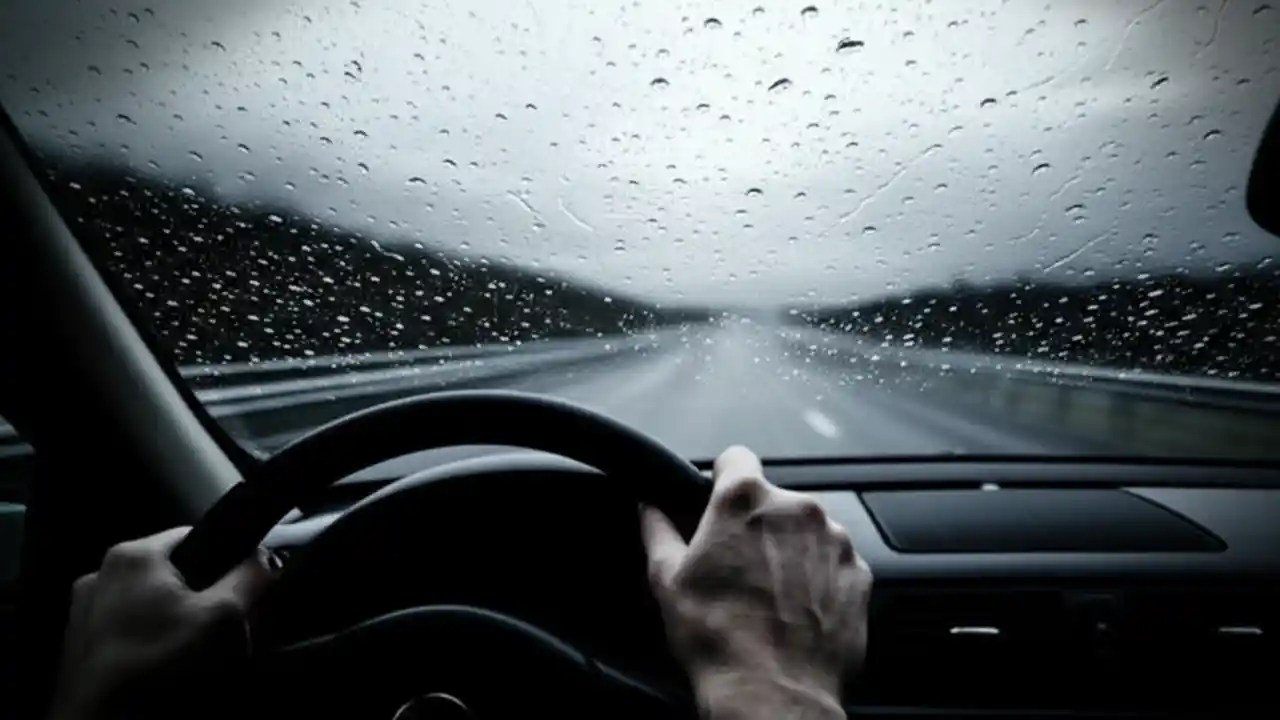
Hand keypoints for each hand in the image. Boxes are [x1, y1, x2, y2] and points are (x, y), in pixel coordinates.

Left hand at [49, 528, 272, 719]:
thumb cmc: (160, 659)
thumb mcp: (221, 618)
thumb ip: (249, 578)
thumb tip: (264, 556)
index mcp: (134, 553)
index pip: (194, 536)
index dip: (223, 558)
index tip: (237, 588)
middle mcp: (100, 570)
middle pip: (169, 570)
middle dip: (195, 591)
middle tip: (215, 623)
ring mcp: (81, 606)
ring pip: (145, 598)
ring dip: (167, 614)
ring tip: (187, 646)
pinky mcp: (74, 638)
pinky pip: (123, 623)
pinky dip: (143, 634)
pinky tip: (157, 660)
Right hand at [640, 446, 871, 719]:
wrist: (774, 692)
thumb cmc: (718, 638)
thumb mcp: (667, 580)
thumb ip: (658, 530)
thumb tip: (648, 507)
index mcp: (745, 500)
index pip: (736, 458)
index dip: (723, 480)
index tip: (718, 503)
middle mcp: (796, 508)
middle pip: (774, 498)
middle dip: (757, 524)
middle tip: (737, 565)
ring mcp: (834, 539)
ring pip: (807, 529)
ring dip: (790, 549)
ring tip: (769, 593)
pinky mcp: (859, 572)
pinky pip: (834, 560)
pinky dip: (819, 577)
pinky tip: (797, 608)